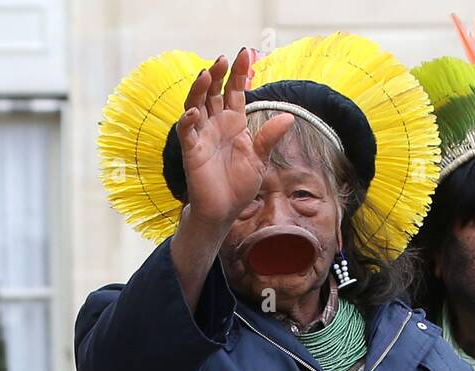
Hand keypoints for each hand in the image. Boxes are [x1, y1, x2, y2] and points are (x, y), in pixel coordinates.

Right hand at [176, 48, 293, 230]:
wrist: (224, 211)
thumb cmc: (239, 185)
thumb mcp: (259, 159)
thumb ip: (269, 138)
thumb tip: (288, 117)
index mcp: (233, 123)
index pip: (234, 91)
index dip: (239, 73)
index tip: (245, 54)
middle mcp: (216, 125)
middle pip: (213, 92)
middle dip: (216, 74)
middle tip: (222, 60)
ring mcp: (202, 136)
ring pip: (196, 105)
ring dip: (199, 90)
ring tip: (206, 74)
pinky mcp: (191, 151)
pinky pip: (186, 132)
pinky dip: (187, 121)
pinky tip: (194, 111)